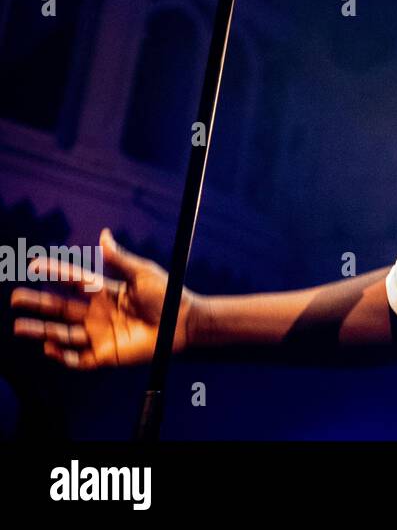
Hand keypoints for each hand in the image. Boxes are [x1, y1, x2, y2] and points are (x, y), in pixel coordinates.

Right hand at [9, 228, 199, 368]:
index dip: (54, 273)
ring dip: (40, 331)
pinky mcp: (105, 355)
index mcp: (104, 291)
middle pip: (60, 308)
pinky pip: (78, 359)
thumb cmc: (167, 295)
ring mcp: (99, 334)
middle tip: (15, 298)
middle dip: (37, 303)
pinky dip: (62, 356)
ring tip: (18, 326)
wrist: (184, 323)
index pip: (72, 281)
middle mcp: (97, 313)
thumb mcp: (142, 274)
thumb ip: (119, 259)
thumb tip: (103, 235)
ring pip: (62, 334)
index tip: (33, 265)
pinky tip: (49, 348)